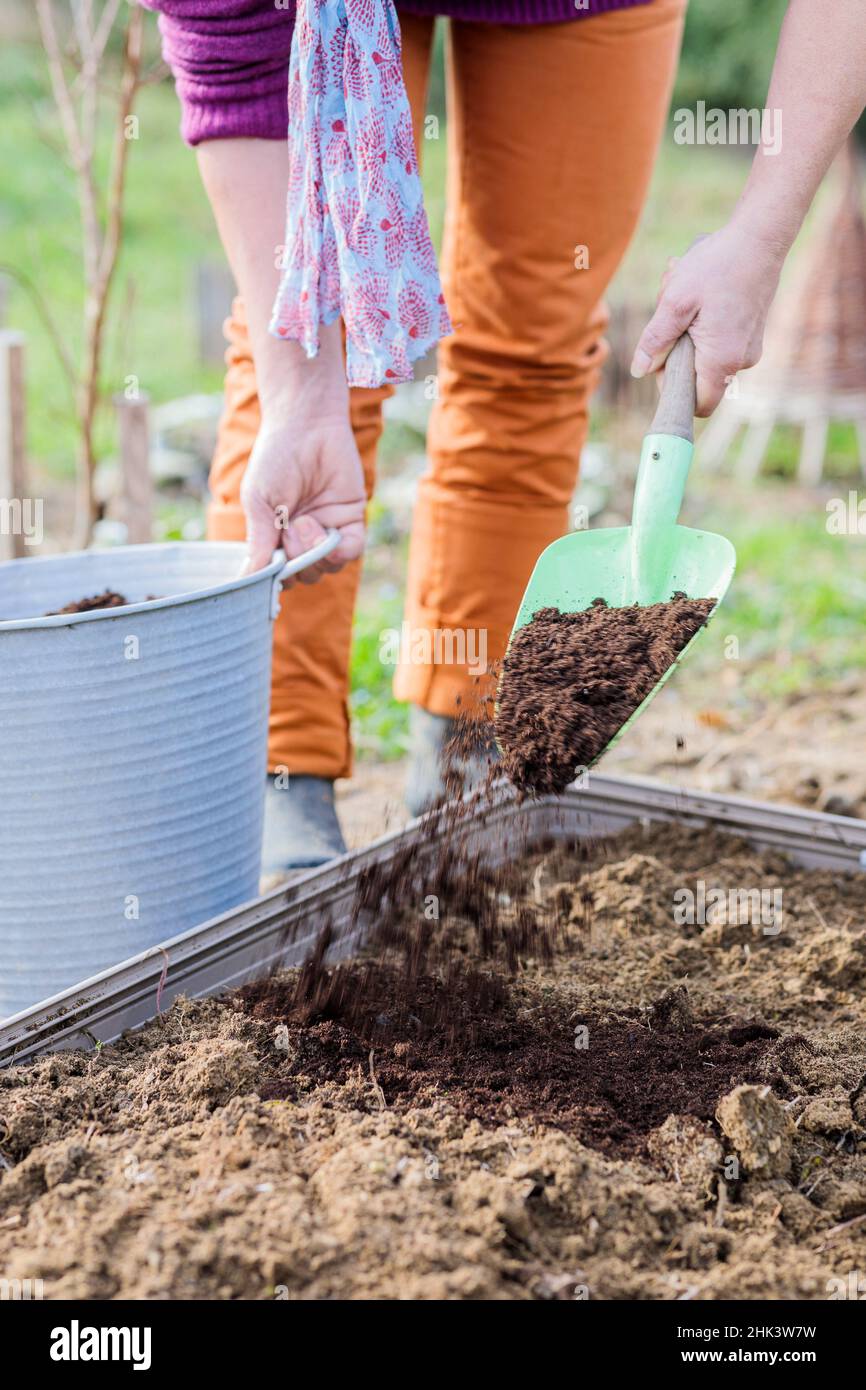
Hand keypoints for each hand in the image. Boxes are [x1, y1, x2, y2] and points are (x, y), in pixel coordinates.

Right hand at [240, 408, 365, 584]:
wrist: (307, 425)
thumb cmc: (275, 458)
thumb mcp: (258, 501)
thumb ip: (259, 541)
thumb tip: (249, 579)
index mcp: (275, 536)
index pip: (276, 575)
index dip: (273, 578)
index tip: (268, 568)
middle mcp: (301, 539)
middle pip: (302, 576)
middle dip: (294, 564)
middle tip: (288, 531)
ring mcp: (327, 531)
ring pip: (325, 569)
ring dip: (313, 554)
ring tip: (303, 522)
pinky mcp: (351, 520)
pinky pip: (349, 552)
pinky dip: (336, 550)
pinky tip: (324, 531)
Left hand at [630, 220, 786, 416]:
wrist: (761, 236)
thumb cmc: (718, 266)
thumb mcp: (675, 302)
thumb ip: (656, 341)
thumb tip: (640, 371)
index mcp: (721, 361)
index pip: (697, 405)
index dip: (674, 392)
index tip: (663, 363)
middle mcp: (741, 362)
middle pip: (699, 380)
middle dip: (677, 354)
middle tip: (671, 316)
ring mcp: (750, 348)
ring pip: (707, 357)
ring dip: (688, 334)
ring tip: (686, 297)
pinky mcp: (753, 334)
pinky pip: (720, 342)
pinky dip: (704, 324)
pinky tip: (701, 294)